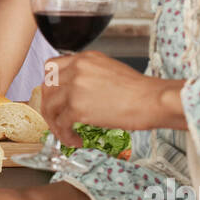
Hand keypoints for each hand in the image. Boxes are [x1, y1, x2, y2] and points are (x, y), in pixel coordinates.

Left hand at [41, 51, 176, 140]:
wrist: (153, 100)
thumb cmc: (139, 90)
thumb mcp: (109, 70)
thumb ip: (88, 75)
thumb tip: (76, 92)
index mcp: (84, 58)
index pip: (51, 67)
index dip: (50, 85)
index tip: (53, 97)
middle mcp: (76, 69)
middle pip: (46, 87)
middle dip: (49, 105)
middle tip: (56, 119)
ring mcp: (75, 88)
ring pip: (49, 107)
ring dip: (55, 123)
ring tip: (66, 134)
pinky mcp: (78, 108)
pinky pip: (61, 124)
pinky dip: (65, 135)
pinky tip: (76, 140)